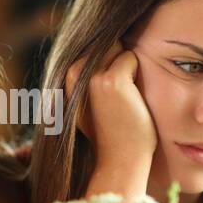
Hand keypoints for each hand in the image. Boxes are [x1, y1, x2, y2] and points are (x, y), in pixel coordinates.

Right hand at [65, 44, 156, 168]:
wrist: (119, 159)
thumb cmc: (110, 130)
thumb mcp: (86, 102)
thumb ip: (85, 76)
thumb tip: (95, 43)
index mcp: (65, 75)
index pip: (93, 47)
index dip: (107, 63)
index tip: (108, 92)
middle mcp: (73, 72)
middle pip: (106, 44)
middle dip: (116, 61)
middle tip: (118, 95)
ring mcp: (91, 75)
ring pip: (117, 47)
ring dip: (126, 67)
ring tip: (123, 97)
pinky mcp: (112, 79)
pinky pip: (131, 58)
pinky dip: (137, 74)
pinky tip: (129, 99)